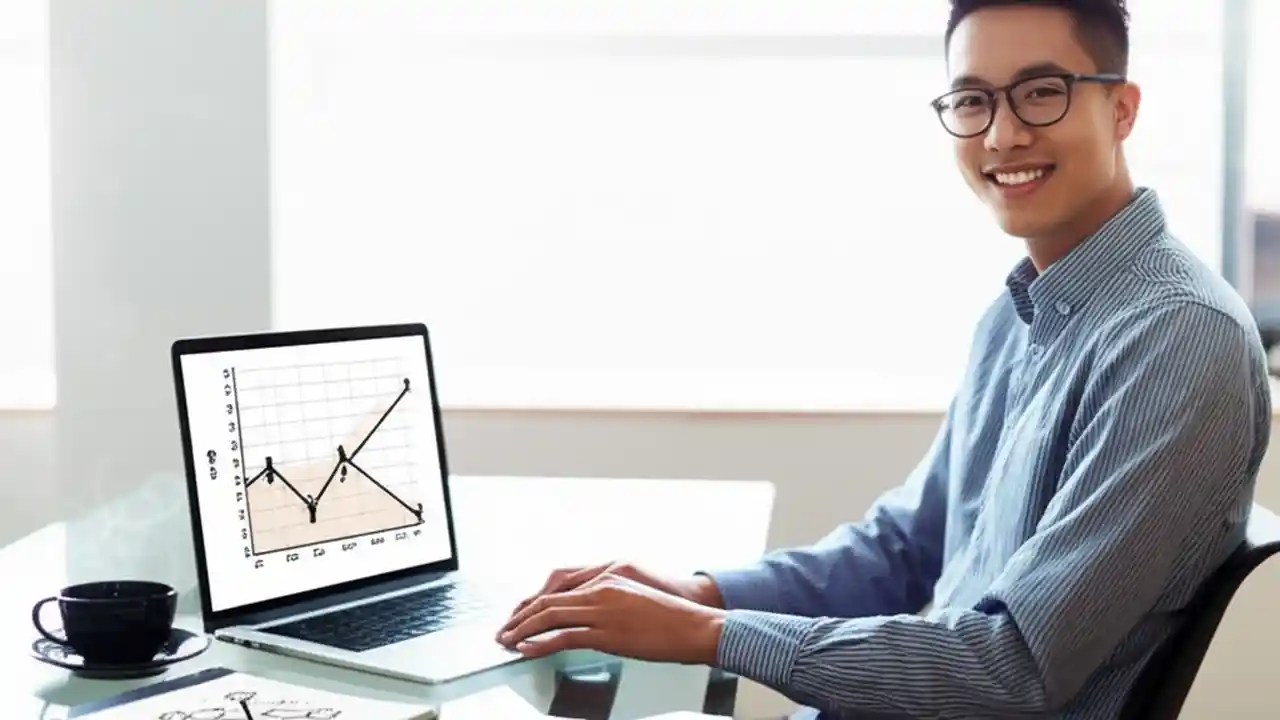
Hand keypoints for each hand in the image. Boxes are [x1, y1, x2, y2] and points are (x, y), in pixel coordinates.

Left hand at [502, 561, 722, 627]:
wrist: (694, 625)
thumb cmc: (670, 617)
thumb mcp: (634, 598)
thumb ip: (608, 600)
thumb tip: (586, 617)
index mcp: (608, 575)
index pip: (558, 584)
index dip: (533, 601)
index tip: (520, 614)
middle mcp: (602, 587)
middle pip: (548, 599)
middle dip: (520, 616)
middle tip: (504, 631)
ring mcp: (603, 609)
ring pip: (550, 615)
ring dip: (523, 629)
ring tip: (506, 642)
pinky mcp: (607, 632)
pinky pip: (564, 637)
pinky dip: (540, 644)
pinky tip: (527, 650)